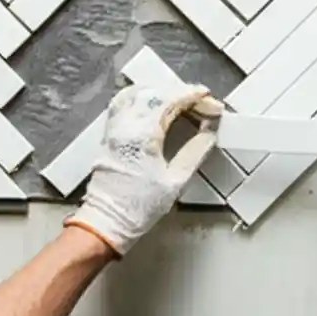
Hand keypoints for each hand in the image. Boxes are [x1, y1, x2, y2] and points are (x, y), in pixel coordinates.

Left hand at [65, 83, 222, 255]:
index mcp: (142, 135)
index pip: (171, 101)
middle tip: (203, 105)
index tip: (210, 100)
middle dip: (183, 94)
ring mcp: (115, 127)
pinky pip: (125, 102)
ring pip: (140, 93)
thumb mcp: (175, 181)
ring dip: (163, 93)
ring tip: (183, 103)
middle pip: (157, 93)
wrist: (106, 222)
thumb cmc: (138, 207)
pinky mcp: (110, 134)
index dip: (194, 97)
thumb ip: (194, 152)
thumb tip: (209, 134)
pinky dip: (144, 97)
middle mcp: (126, 125)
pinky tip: (155, 105)